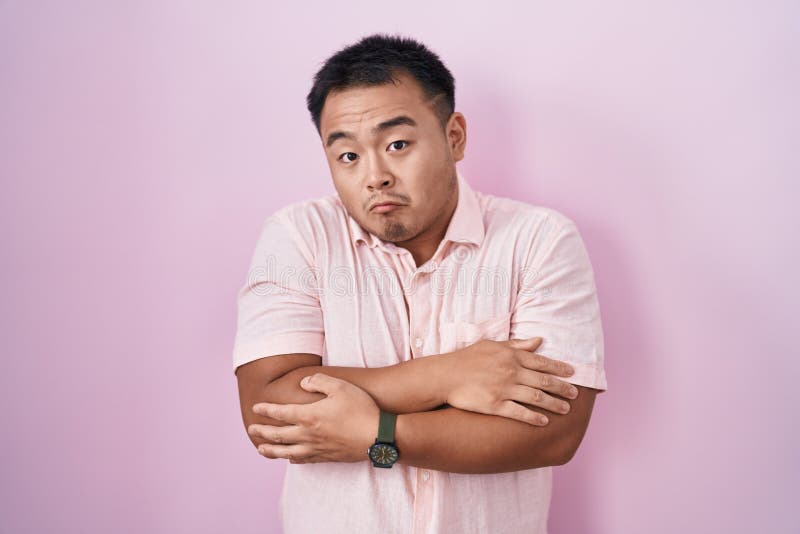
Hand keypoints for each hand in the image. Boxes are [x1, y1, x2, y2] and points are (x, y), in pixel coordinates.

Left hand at [247, 373, 379, 463]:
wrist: (377, 437)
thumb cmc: (360, 409)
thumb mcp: (341, 386)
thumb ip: (319, 381)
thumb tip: (303, 382)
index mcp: (309, 416)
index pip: (280, 413)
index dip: (266, 410)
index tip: (256, 408)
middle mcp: (308, 434)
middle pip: (278, 435)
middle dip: (262, 432)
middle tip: (251, 429)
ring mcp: (316, 448)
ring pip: (286, 452)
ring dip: (271, 451)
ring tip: (260, 450)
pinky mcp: (326, 457)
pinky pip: (303, 460)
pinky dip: (291, 459)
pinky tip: (289, 458)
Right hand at [443, 337, 579, 425]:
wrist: (446, 376)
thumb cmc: (468, 359)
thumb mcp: (493, 345)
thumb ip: (518, 345)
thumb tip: (539, 340)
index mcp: (511, 356)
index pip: (542, 362)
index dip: (559, 368)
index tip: (573, 374)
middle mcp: (511, 372)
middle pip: (544, 381)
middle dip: (562, 388)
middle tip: (575, 395)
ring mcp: (503, 389)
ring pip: (536, 398)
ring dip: (554, 404)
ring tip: (566, 410)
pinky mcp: (495, 405)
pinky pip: (519, 412)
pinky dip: (534, 417)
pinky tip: (544, 421)